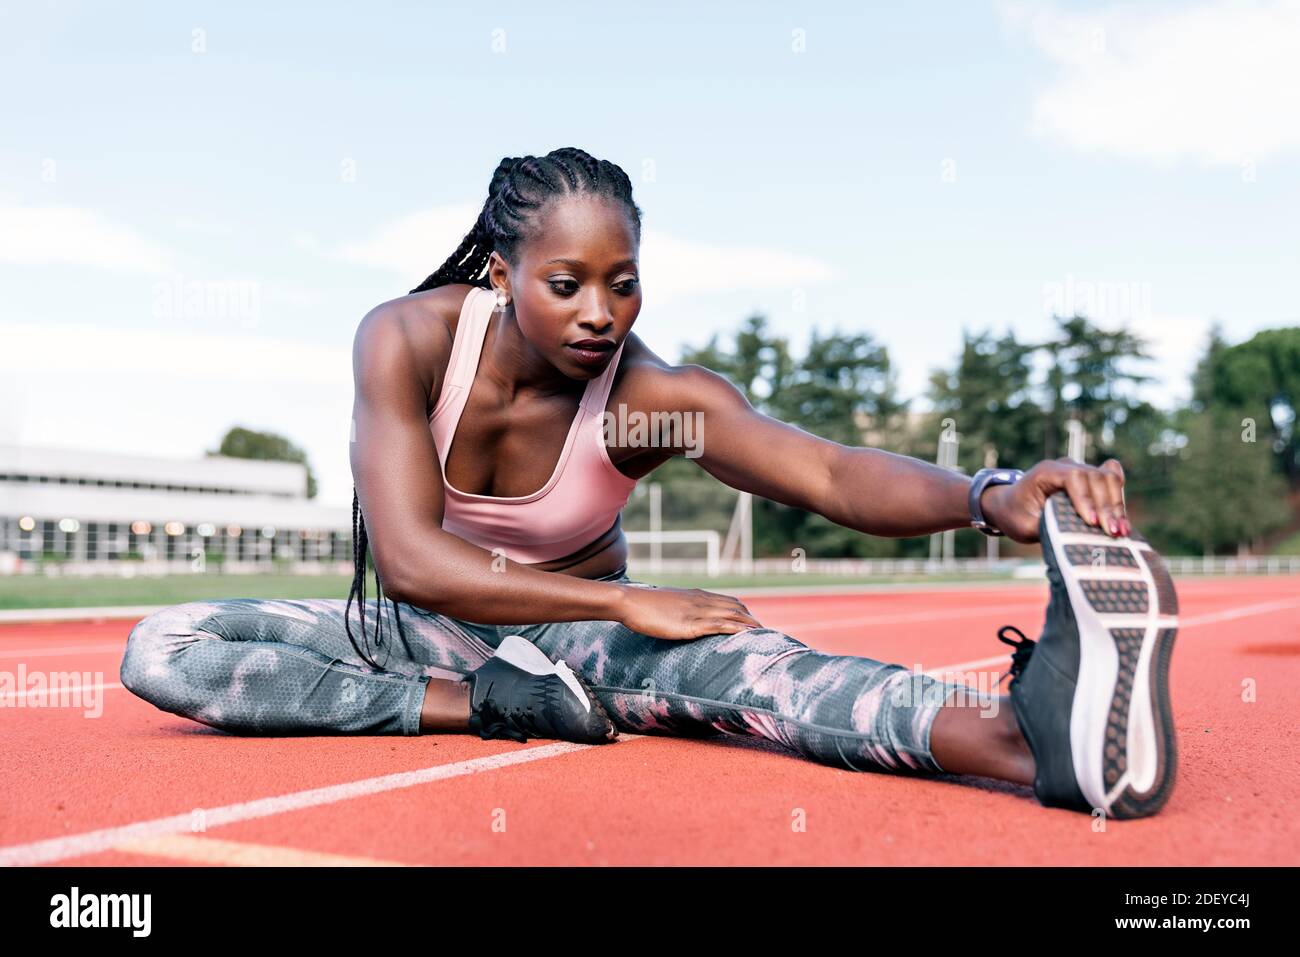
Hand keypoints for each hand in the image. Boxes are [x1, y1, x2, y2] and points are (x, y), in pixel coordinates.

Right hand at [615, 584, 761, 639]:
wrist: (630, 601)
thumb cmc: (643, 605)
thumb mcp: (666, 604)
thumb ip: (678, 609)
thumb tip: (681, 618)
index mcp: (696, 595)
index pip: (729, 601)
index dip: (744, 612)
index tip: (753, 623)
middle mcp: (701, 601)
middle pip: (736, 607)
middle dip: (752, 620)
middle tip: (764, 633)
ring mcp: (697, 612)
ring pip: (732, 615)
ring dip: (750, 625)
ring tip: (764, 636)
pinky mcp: (690, 624)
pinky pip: (720, 626)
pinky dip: (736, 630)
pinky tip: (746, 636)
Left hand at [980, 457, 1129, 543]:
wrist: (1010, 504)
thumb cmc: (1015, 515)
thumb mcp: (1024, 526)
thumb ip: (1048, 528)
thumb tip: (1075, 538)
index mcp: (1045, 472)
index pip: (1073, 477)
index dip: (1085, 499)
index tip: (1092, 523)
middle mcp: (1065, 466)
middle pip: (1095, 477)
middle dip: (1106, 507)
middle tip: (1114, 533)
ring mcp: (1079, 469)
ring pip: (1108, 477)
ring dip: (1117, 504)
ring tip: (1122, 530)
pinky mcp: (1089, 479)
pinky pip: (1111, 478)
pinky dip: (1118, 495)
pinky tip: (1121, 517)